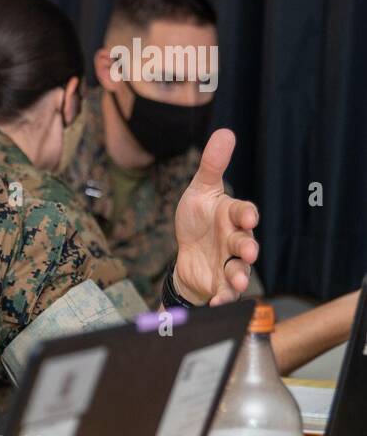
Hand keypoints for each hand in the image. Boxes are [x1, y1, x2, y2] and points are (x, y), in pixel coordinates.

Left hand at [171, 129, 259, 305]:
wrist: (187, 252)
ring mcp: (229, 263)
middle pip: (245, 244)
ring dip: (239, 276)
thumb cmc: (199, 218)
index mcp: (231, 216)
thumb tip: (225, 132)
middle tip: (248, 251)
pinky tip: (215, 303)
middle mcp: (235, 240)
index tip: (247, 216)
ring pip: (240, 271)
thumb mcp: (200, 190)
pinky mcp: (218, 284)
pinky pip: (224, 294)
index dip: (246, 215)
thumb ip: (212, 165)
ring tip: (235, 279)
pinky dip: (221, 299)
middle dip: (248, 247)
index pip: (243, 213)